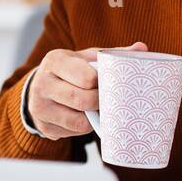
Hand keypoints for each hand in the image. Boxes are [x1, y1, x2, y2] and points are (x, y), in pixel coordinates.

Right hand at [26, 41, 146, 138]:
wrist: (40, 87)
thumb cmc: (71, 71)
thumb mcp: (86, 58)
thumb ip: (111, 55)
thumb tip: (141, 48)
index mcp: (55, 60)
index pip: (86, 77)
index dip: (102, 84)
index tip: (108, 84)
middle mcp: (42, 82)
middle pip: (81, 100)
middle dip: (100, 102)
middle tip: (108, 100)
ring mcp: (40, 106)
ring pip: (78, 120)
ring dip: (93, 118)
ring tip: (97, 109)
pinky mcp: (44, 126)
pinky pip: (73, 132)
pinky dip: (85, 127)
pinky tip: (85, 117)